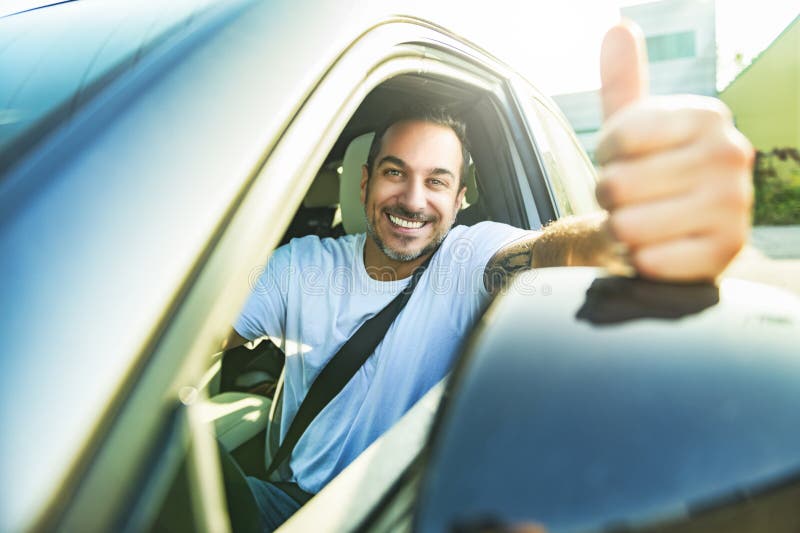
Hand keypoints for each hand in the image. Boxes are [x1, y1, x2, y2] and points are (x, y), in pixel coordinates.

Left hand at [594, 21, 753, 281]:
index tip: (622, 160)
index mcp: (707, 116)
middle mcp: (731, 152)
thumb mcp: (632, 128)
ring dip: (621, 231)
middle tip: (633, 199)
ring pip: (627, 225)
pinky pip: (650, 261)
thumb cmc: (649, 174)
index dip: (605, 156)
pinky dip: (641, 261)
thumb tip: (617, 27)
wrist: (677, 233)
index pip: (618, 136)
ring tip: (643, 223)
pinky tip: (657, 250)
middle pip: (616, 184)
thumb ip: (622, 82)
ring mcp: (735, 204)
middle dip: (610, 198)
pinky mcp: (727, 251)